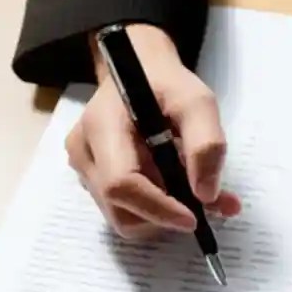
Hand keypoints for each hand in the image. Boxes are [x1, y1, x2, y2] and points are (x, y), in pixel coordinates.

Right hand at [65, 24, 241, 238]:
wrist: (140, 72)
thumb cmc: (167, 85)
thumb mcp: (198, 102)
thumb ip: (207, 144)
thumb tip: (206, 195)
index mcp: (102, 127)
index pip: (120, 184)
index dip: (157, 208)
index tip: (194, 219)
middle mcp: (84, 152)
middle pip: (119, 210)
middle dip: (163, 215)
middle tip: (204, 204)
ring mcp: (84, 168)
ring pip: (122, 216)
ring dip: (161, 215)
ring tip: (190, 189)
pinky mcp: (92, 178)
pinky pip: (123, 209)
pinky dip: (154, 210)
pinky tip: (174, 186)